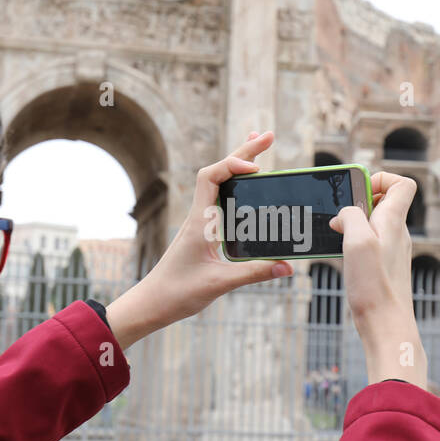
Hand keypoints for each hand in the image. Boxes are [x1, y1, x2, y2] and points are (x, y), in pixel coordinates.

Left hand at [105, 131, 291, 348]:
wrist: (151, 303)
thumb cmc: (177, 292)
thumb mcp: (219, 283)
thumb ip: (254, 273)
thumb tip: (288, 266)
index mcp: (199, 221)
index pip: (211, 176)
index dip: (233, 164)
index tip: (257, 168)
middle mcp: (199, 216)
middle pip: (219, 172)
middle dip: (244, 152)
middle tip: (268, 136)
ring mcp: (201, 223)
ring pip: (220, 184)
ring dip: (238, 165)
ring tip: (259, 149)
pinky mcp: (204, 233)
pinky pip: (221, 200)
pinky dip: (236, 187)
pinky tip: (248, 187)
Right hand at [328, 171, 426, 388]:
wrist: (387, 327)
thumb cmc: (374, 287)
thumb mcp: (357, 242)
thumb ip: (351, 216)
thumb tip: (345, 214)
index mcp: (394, 221)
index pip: (403, 183)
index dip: (381, 178)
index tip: (358, 191)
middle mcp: (398, 234)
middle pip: (385, 201)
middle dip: (359, 201)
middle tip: (341, 216)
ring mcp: (393, 251)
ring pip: (375, 223)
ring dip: (354, 223)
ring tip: (338, 237)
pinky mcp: (384, 268)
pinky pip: (371, 243)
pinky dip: (355, 243)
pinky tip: (343, 257)